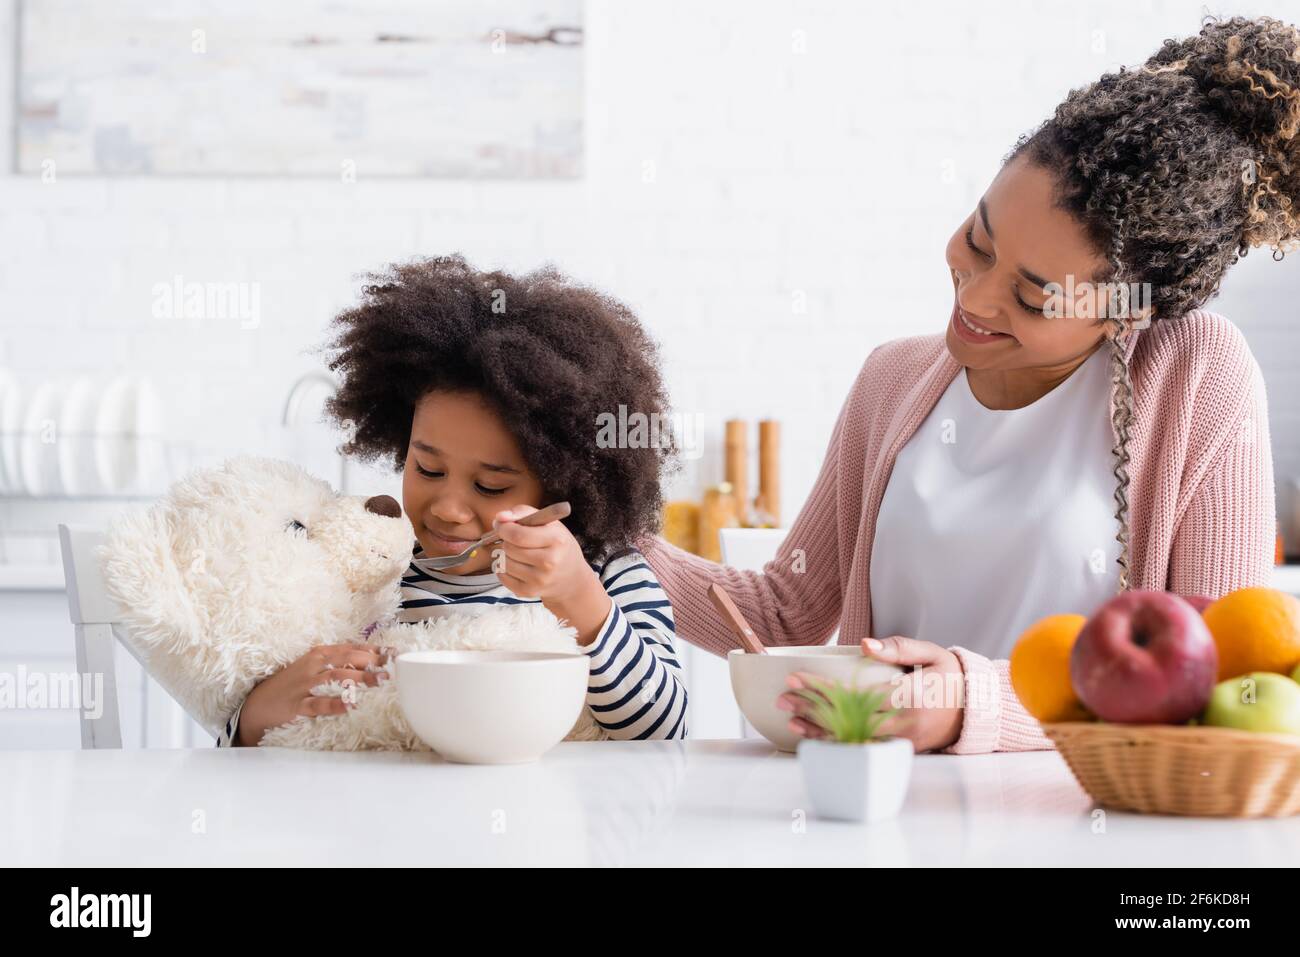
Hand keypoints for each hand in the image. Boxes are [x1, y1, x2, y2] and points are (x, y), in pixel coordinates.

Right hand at [236, 643, 388, 745]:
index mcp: (320, 654)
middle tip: (392, 667)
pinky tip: (351, 705)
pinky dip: (335, 704)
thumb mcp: (314, 668)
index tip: (394, 652)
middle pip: (347, 660)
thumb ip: (339, 662)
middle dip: (372, 662)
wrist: (259, 705)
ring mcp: (305, 685)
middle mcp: (314, 666)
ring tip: (380, 682)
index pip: (351, 649)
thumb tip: (371, 660)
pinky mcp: (298, 705)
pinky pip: (318, 704)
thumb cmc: (292, 685)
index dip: (374, 650)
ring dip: (360, 679)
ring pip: (336, 678)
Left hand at [492, 504, 610, 643]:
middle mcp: (549, 562)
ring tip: (520, 554)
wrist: (571, 579)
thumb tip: (499, 517)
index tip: (501, 524)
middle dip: (507, 540)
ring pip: (503, 561)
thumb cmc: (558, 546)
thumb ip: (524, 513)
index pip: (518, 535)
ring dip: (506, 555)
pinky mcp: (528, 592)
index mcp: (556, 540)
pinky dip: (504, 569)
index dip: (503, 528)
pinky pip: (502, 575)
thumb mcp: (550, 524)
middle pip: (509, 548)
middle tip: (516, 540)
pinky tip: (518, 566)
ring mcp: (538, 580)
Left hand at [775, 636, 965, 752]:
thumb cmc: (951, 676)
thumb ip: (898, 648)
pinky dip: (838, 743)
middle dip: (812, 707)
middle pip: (847, 718)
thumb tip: (864, 645)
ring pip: (853, 738)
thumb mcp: (931, 653)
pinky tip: (816, 736)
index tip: (796, 678)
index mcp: (911, 697)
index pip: (855, 693)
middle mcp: (905, 724)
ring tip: (791, 718)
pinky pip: (864, 748)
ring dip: (819, 729)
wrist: (977, 709)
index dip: (822, 687)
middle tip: (783, 697)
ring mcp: (903, 742)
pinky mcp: (902, 752)